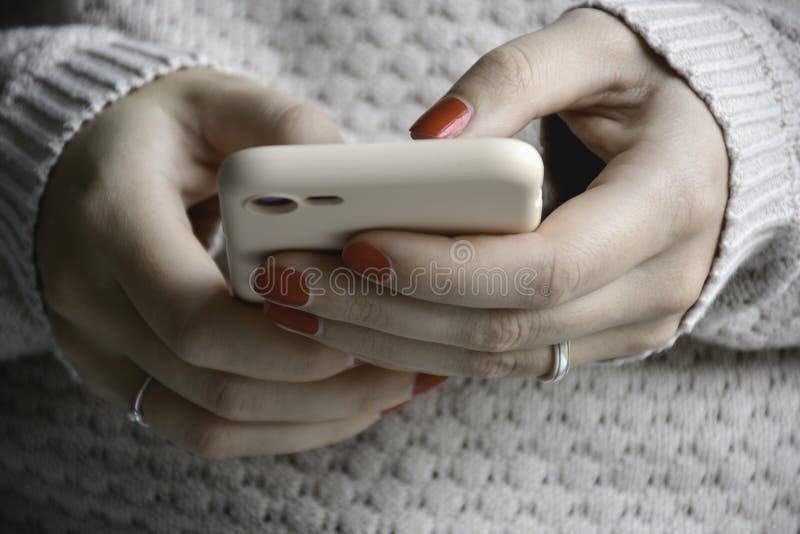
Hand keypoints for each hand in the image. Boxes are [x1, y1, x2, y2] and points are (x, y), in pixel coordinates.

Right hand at [36, 68, 417, 456]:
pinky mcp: (121, 374)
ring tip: (381, 393)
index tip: (363, 334)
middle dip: (318, 389)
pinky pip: (200, 429)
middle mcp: (89, 298)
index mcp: (110, 220)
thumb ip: (284, 127)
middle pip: (212, 385)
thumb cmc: (159, 128)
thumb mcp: (217, 99)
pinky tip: (334, 403)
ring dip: (307, 419)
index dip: (285, 340)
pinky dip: (275, 427)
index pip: (194, 315)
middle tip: (398, 373)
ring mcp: (97, 348)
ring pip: (210, 426)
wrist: (84, 163)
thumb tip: (354, 177)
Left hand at [260, 9, 727, 376]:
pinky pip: (499, 358)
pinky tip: (358, 320)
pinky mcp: (593, 338)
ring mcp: (628, 324)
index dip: (442, 265)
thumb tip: (426, 139)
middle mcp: (656, 283)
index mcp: (668, 203)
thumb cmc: (651, 88)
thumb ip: (513, 79)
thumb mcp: (596, 51)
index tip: (354, 241)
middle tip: (292, 283)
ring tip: (304, 306)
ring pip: (492, 357)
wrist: (707, 150)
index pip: (543, 265)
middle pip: (503, 326)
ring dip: (388, 339)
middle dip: (387, 312)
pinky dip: (422, 345)